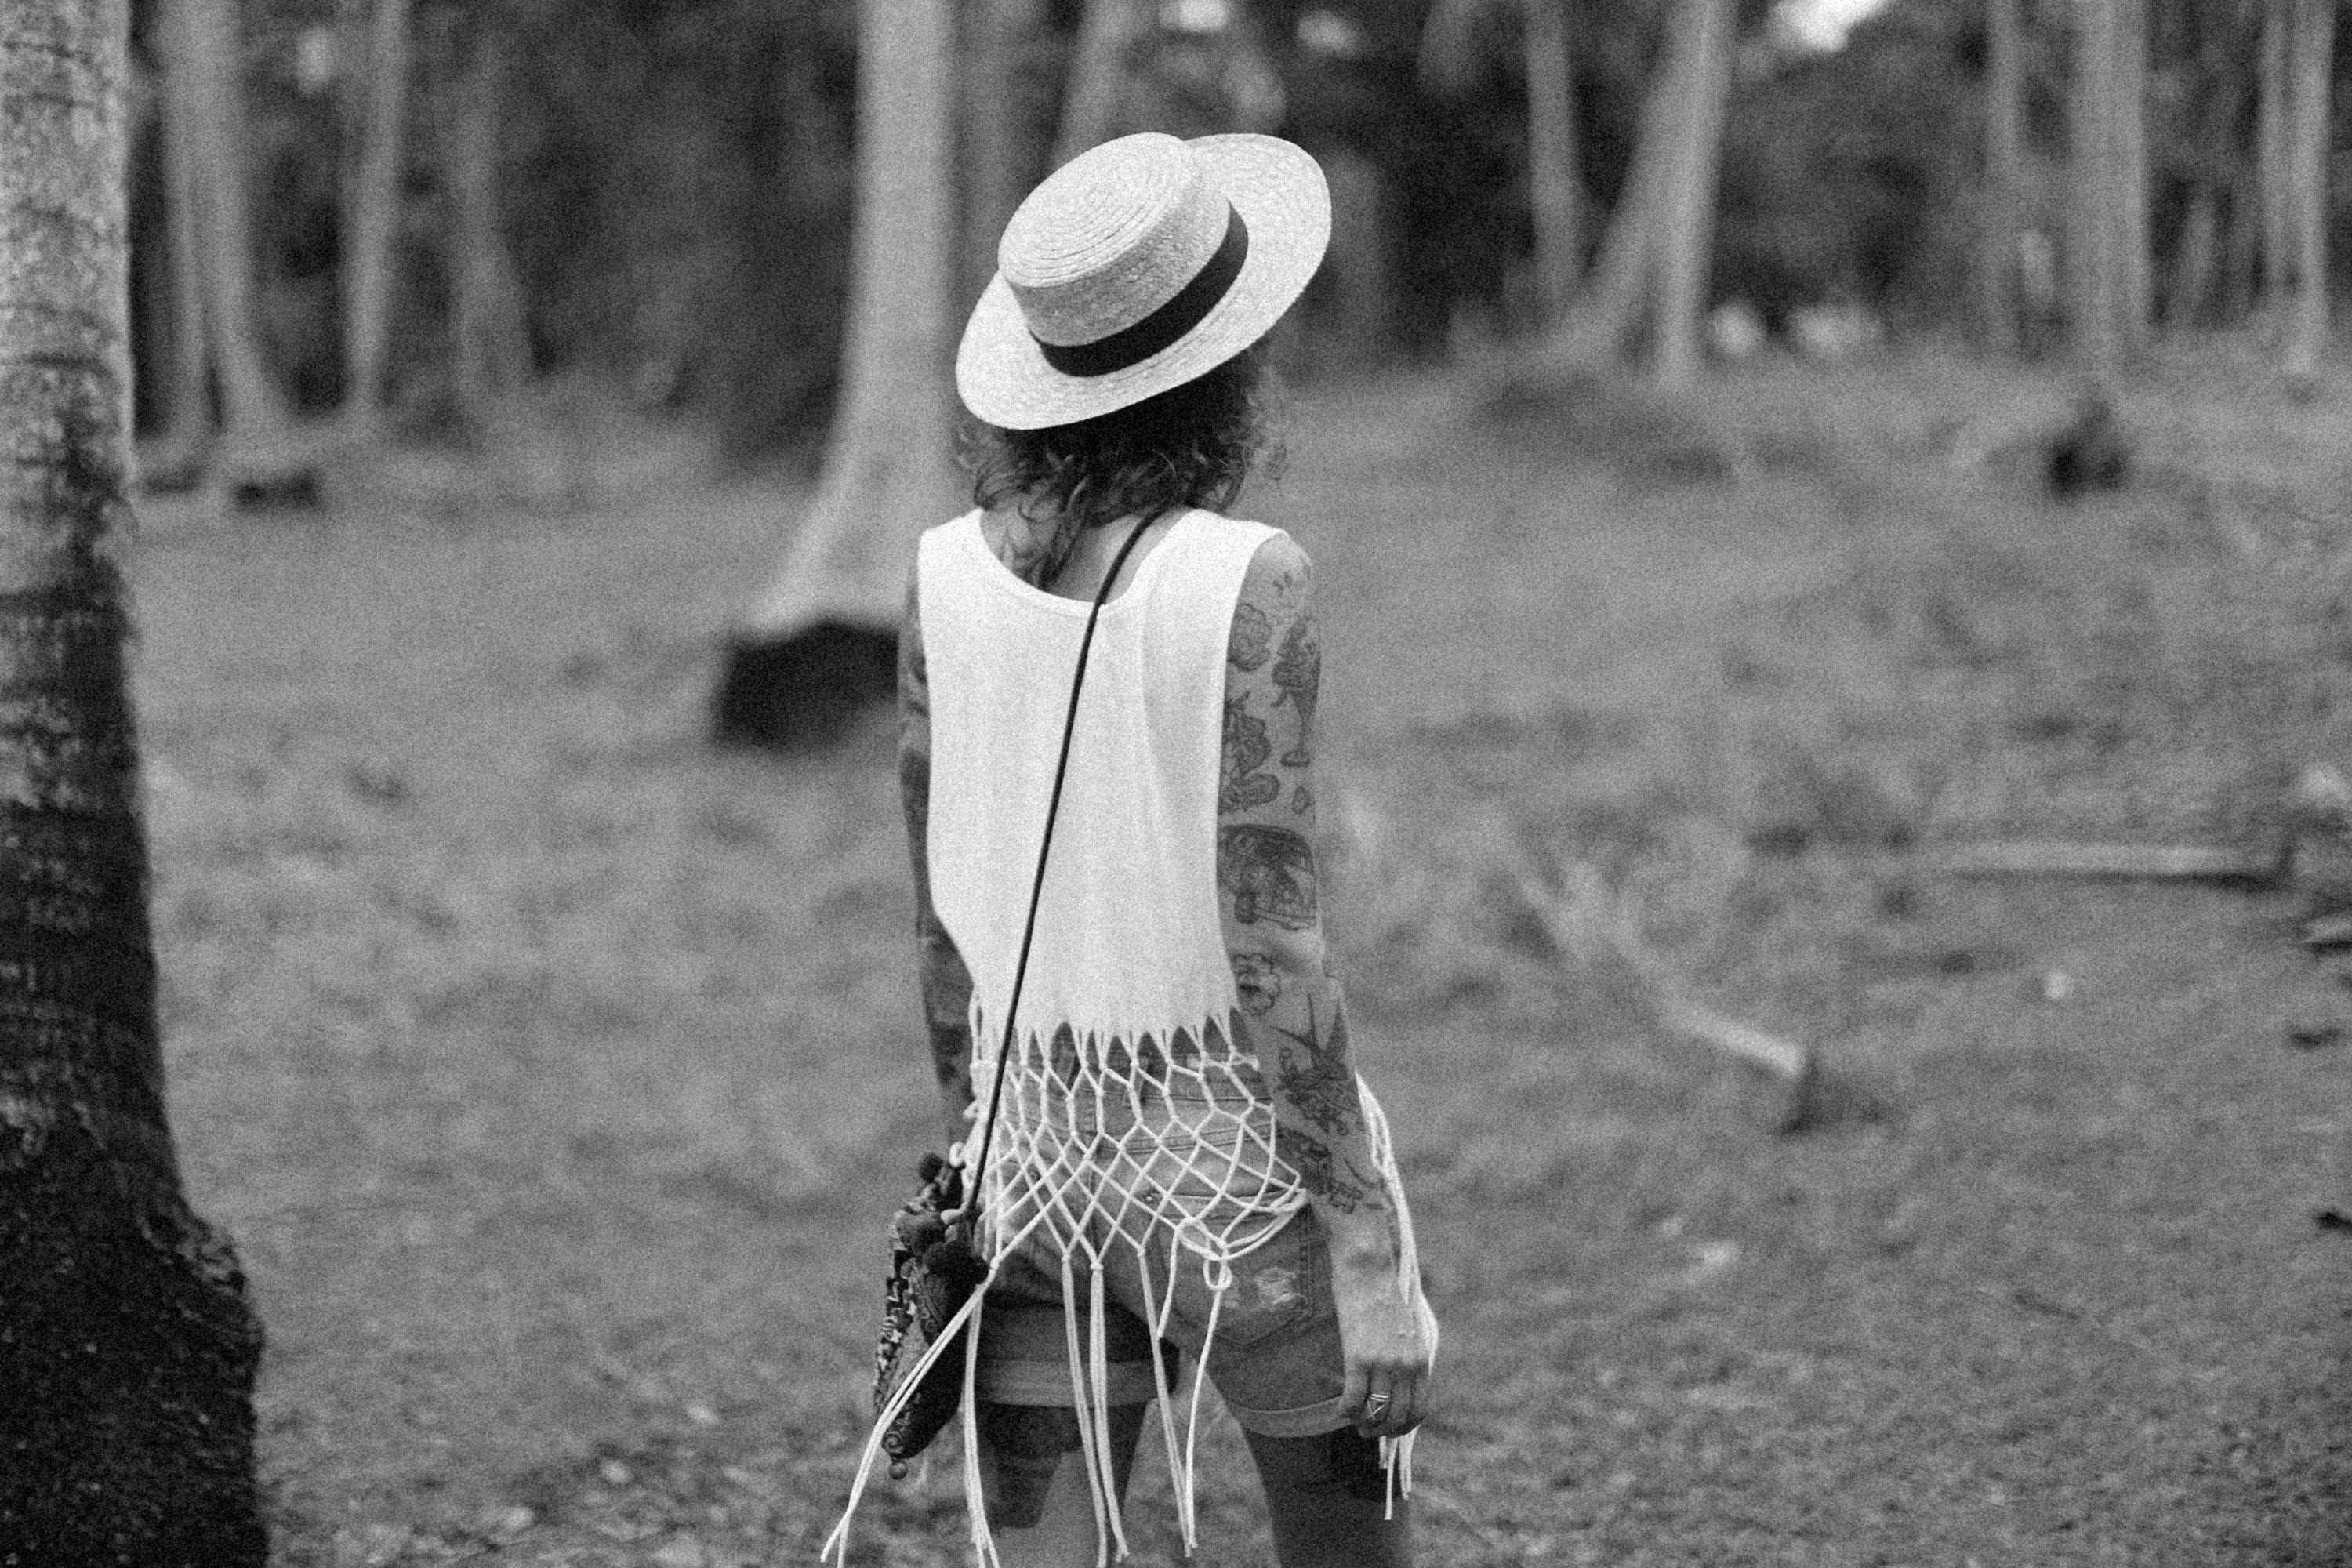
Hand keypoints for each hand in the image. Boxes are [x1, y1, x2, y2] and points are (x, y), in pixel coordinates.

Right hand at [1328, 1240, 1435, 1440]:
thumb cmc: (1383, 1294)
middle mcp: (1406, 1365)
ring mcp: (1383, 1362)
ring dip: (1362, 1424)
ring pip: (1376, 1412)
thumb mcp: (1407, 1329)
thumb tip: (1399, 1380)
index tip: (1387, 1428)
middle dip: (1381, 1431)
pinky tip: (1338, 1410)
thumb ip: (1407, 1355)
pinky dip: (1345, 1411)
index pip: (1419, 1410)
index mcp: (1421, 1359)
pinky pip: (1354, 1398)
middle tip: (1365, 1431)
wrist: (1368, 1269)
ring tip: (1351, 1420)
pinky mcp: (1358, 1356)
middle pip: (1398, 1417)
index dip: (1403, 1426)